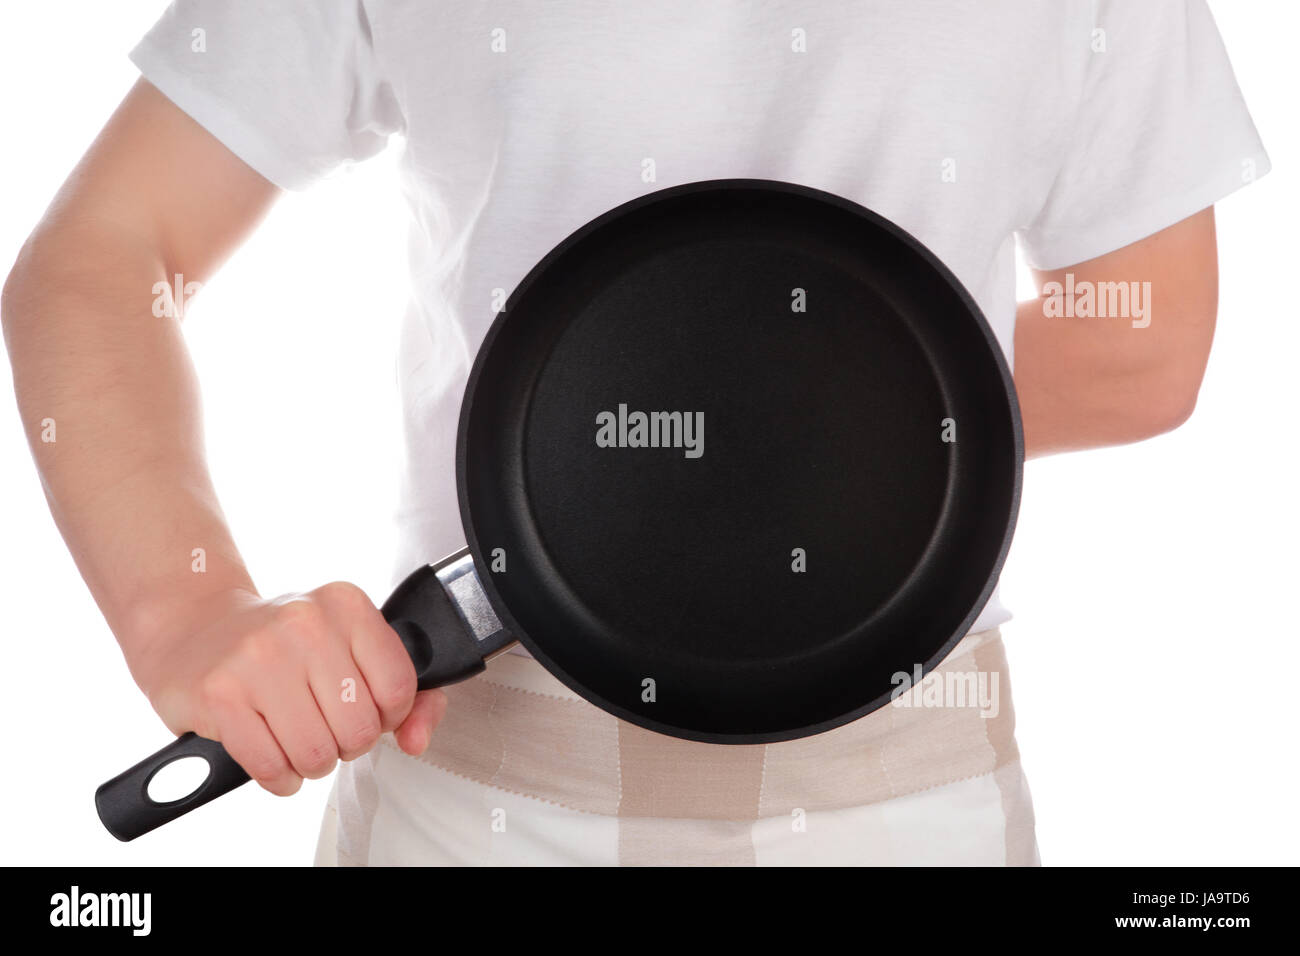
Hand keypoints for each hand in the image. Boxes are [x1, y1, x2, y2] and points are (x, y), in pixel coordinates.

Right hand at [130, 581, 446, 794]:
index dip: (387, 716)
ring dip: (311, 763)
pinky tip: (271, 753)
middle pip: (359, 727)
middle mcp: (304, 623)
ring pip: (316, 752)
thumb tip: (417, 739)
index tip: (364, 709)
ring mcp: (258, 656)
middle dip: (346, 744)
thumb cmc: (281, 647)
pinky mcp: (219, 693)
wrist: (194, 629)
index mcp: (347, 606)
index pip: (399, 687)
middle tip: (324, 727)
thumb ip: (406, 694)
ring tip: (295, 738)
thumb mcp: (348, 648)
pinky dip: (278, 776)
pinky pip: (270, 766)